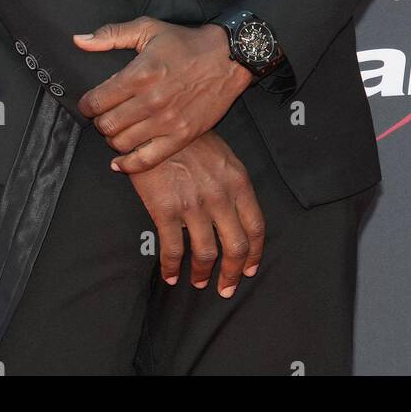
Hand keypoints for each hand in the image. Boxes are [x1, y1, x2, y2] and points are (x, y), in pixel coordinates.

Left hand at [73, 17, 251, 172]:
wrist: (228, 57)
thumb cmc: (186, 43)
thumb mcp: (147, 28)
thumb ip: (110, 35)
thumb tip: (80, 41)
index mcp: (139, 74)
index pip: (96, 101)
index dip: (87, 104)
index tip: (89, 103)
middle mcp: (150, 101)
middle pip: (106, 125)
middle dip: (99, 121)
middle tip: (105, 115)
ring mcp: (167, 122)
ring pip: (122, 143)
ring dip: (113, 139)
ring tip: (118, 129)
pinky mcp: (182, 136)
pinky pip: (147, 160)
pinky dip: (129, 165)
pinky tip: (121, 161)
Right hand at [127, 130, 264, 295]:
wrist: (154, 124)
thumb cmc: (188, 137)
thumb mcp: (222, 154)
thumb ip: (233, 184)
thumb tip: (238, 215)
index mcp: (238, 181)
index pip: (256, 227)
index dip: (254, 254)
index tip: (249, 269)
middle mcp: (220, 196)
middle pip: (235, 246)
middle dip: (232, 272)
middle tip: (226, 287)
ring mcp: (193, 205)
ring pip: (206, 253)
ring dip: (203, 274)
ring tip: (199, 281)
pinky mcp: (165, 210)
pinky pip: (172, 250)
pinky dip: (172, 268)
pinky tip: (170, 275)